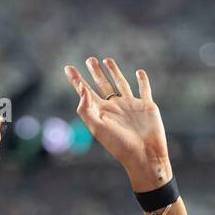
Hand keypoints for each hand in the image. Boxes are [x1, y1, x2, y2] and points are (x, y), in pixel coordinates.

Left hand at [63, 56, 170, 189]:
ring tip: (107, 60)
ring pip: (121, 83)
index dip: (76, 80)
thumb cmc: (119, 145)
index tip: (68, 68)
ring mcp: (131, 105)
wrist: (144, 155)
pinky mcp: (147, 106)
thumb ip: (86, 109)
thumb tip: (81, 88)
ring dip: (114, 71)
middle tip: (90, 59)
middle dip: (95, 72)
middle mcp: (114, 107)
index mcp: (101, 112)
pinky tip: (139, 72)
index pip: (85, 92)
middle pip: (102, 84)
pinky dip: (142, 81)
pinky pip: (144, 90)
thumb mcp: (97, 128)